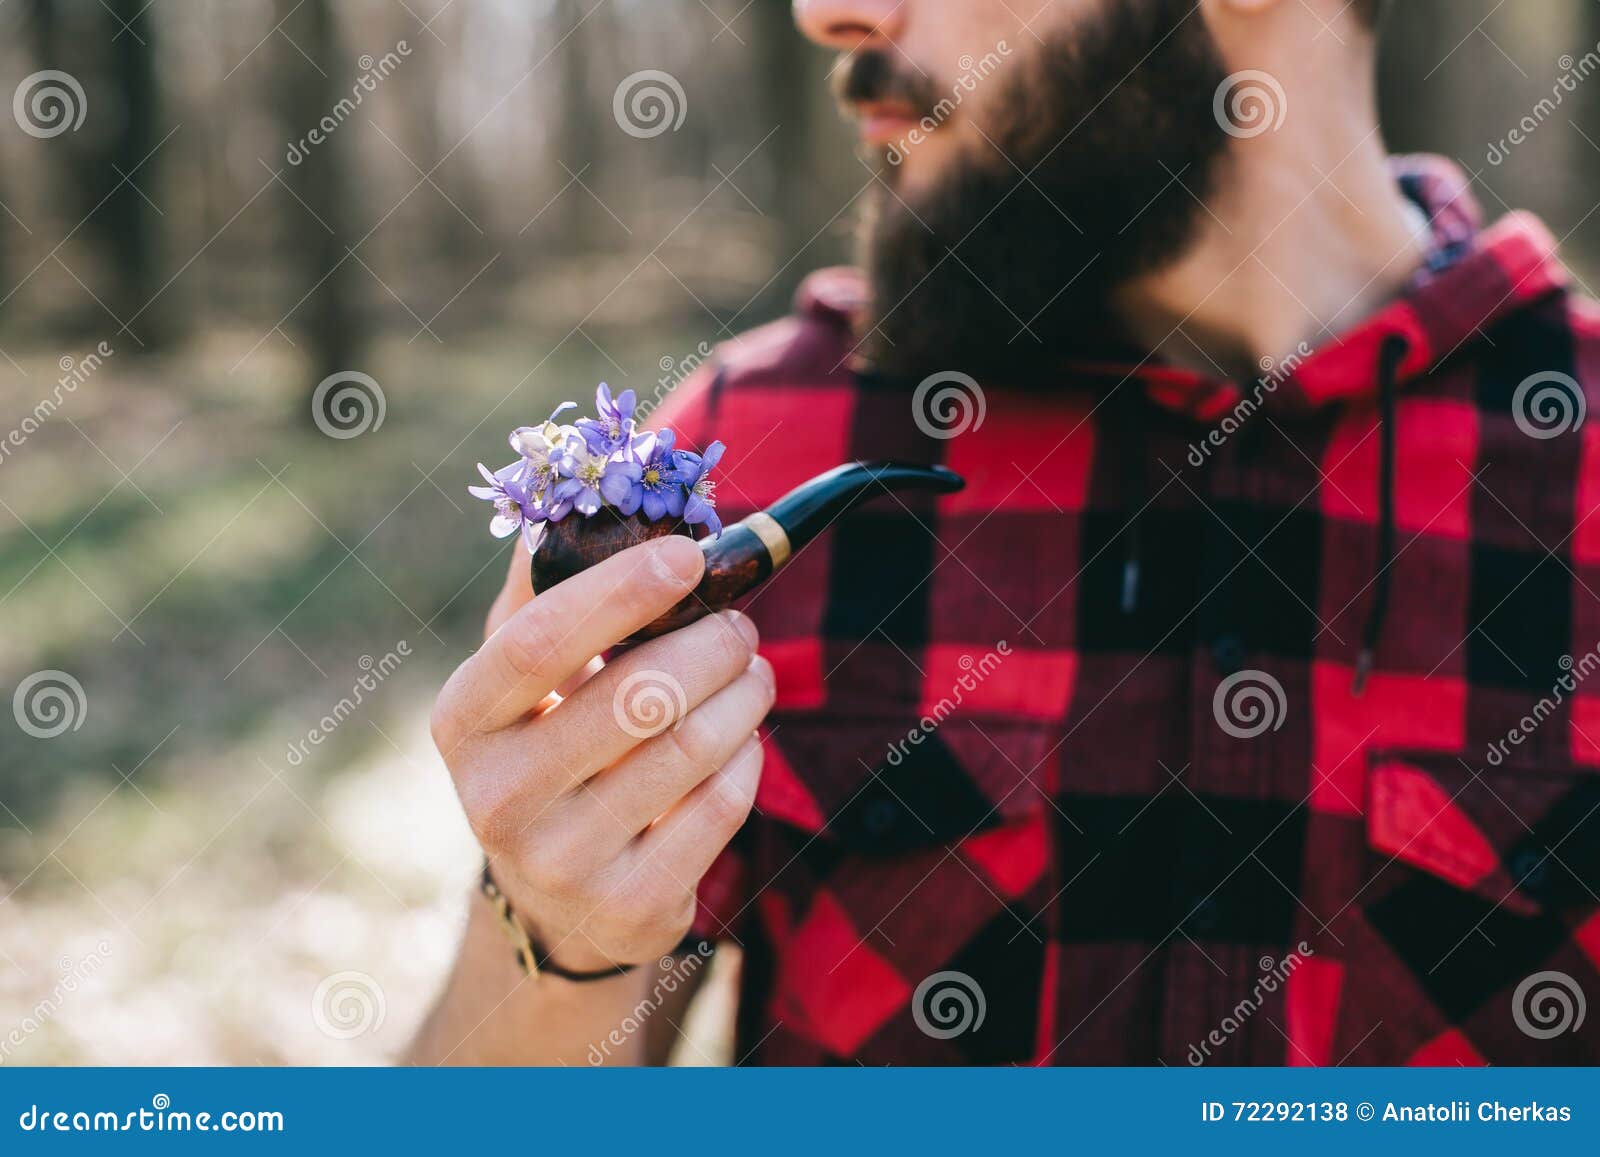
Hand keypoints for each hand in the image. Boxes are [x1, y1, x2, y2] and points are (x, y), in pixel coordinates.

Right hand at [431, 534, 771, 972]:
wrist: (557, 900)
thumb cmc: (548, 749)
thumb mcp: (522, 679)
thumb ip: (543, 592)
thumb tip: (572, 502)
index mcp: (463, 721)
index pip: (538, 641)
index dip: (620, 590)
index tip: (688, 555)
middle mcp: (498, 798)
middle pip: (636, 696)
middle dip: (711, 644)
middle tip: (740, 624)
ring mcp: (561, 861)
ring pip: (689, 749)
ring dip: (743, 694)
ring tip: (752, 673)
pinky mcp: (628, 905)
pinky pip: (719, 807)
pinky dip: (747, 758)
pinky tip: (741, 740)